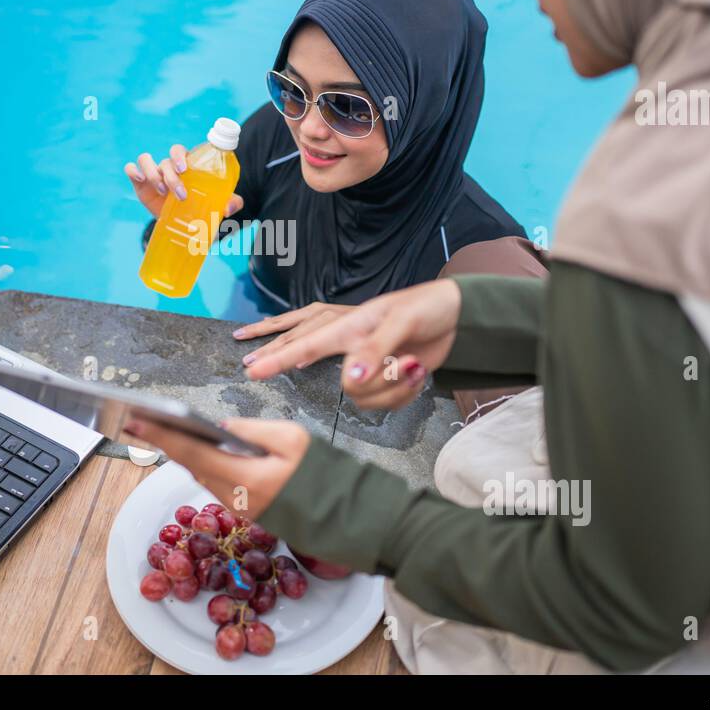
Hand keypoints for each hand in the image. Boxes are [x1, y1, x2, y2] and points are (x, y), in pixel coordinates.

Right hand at [124, 144, 242, 219]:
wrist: (181, 225)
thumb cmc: (200, 208)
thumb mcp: (216, 205)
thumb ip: (231, 202)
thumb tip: (231, 207)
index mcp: (185, 166)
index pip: (179, 151)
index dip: (180, 156)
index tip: (184, 169)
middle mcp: (168, 167)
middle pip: (165, 160)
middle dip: (171, 175)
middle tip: (180, 194)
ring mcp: (153, 174)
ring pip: (146, 161)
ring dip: (153, 174)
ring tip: (162, 191)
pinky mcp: (139, 184)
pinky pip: (131, 169)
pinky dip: (133, 171)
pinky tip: (139, 180)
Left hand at [124, 416, 309, 519]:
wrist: (344, 515)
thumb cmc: (324, 475)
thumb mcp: (292, 439)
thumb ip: (253, 430)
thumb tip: (222, 427)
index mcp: (247, 478)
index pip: (193, 454)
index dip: (163, 436)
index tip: (138, 421)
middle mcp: (236, 498)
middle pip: (192, 466)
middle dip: (169, 443)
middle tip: (146, 420)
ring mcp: (240, 508)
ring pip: (202, 475)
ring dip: (185, 454)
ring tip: (165, 430)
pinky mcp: (246, 510)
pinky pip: (216, 483)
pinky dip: (203, 465)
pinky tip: (198, 449)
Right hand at [244, 278, 461, 409]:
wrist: (458, 316)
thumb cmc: (427, 307)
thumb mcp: (402, 323)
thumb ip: (373, 351)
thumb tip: (350, 380)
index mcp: (351, 324)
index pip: (306, 342)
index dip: (278, 356)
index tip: (252, 367)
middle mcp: (352, 343)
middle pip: (308, 354)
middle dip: (286, 358)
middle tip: (254, 364)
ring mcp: (367, 362)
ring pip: (357, 393)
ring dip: (390, 388)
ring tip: (412, 365)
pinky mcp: (384, 379)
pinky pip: (381, 402)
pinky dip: (402, 394)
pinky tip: (416, 375)